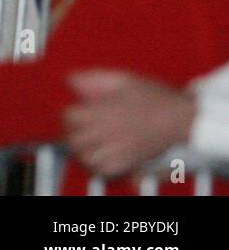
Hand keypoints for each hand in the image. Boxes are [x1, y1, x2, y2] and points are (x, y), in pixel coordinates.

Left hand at [64, 70, 196, 177]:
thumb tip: (71, 80)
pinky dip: (98, 166)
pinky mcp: (130, 160)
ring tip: (87, 145)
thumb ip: (93, 78)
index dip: (69, 115)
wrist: (181, 116)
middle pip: (74, 140)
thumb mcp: (122, 79)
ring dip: (83, 152)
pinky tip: (101, 158)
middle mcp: (107, 131)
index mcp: (102, 110)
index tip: (75, 113)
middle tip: (78, 131)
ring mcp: (118, 148)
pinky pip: (105, 170)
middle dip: (72, 135)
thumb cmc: (154, 96)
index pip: (69, 117)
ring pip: (86, 158)